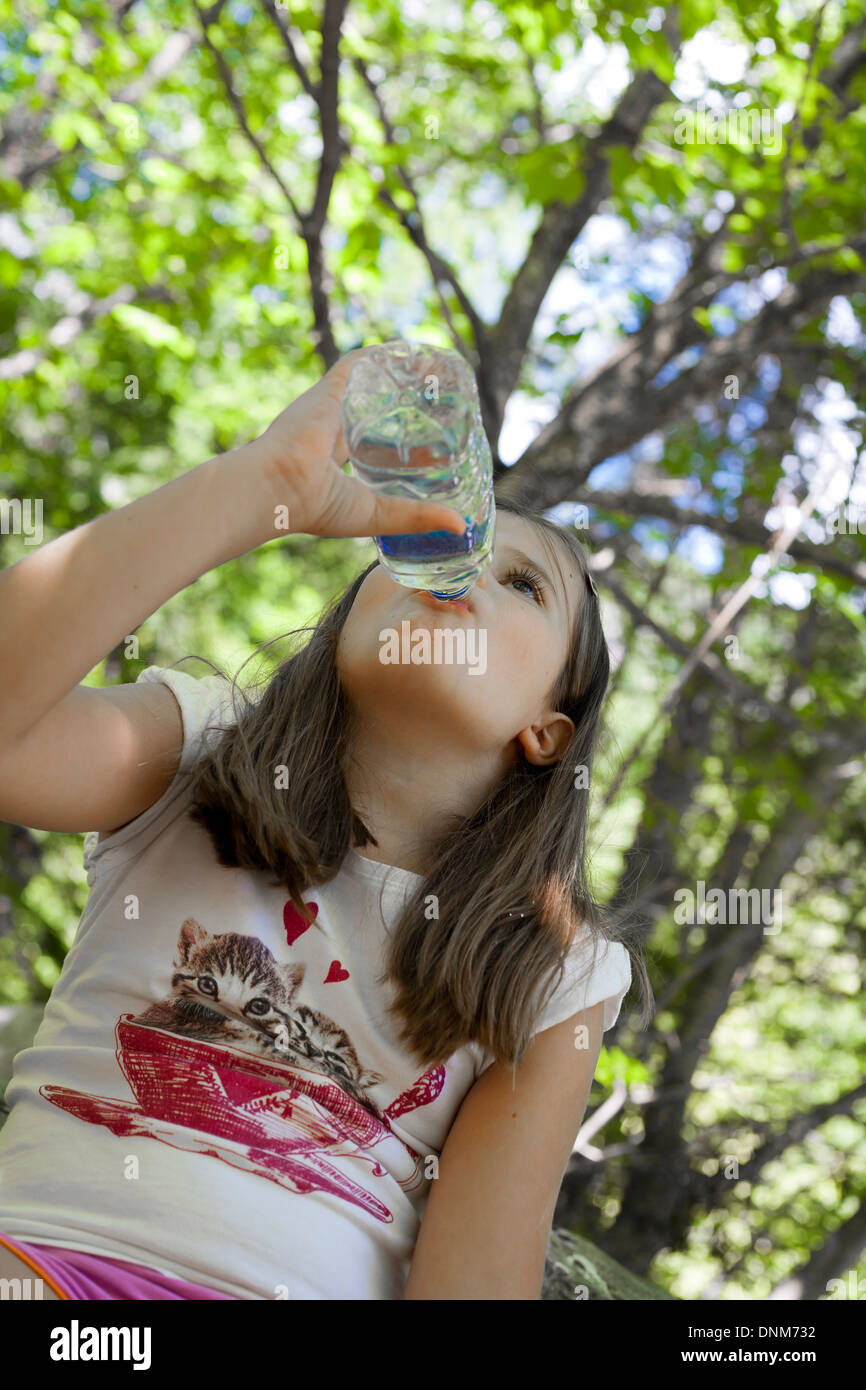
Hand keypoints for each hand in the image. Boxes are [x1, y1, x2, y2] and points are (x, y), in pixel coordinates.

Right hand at [250, 347, 467, 540]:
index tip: (430, 447)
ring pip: (369, 385)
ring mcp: (329, 408)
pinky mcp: (329, 389)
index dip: (399, 448)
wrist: (279, 485)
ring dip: (398, 377)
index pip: (370, 450)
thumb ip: (417, 518)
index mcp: (335, 464)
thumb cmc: (316, 506)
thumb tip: (461, 527)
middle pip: (372, 414)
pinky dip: (383, 354)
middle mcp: (331, 432)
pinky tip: (409, 349)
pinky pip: (360, 362)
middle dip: (401, 409)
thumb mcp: (377, 515)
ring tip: (431, 373)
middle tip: (436, 407)